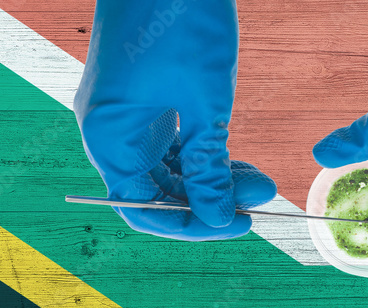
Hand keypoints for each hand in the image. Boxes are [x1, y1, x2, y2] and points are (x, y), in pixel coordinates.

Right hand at [75, 0, 276, 239]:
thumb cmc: (179, 21)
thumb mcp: (205, 105)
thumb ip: (208, 169)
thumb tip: (218, 219)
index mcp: (110, 139)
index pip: (143, 209)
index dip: (190, 225)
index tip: (235, 224)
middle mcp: (108, 132)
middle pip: (156, 192)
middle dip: (209, 200)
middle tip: (260, 199)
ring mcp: (122, 114)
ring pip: (165, 169)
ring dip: (210, 178)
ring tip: (258, 180)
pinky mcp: (139, 99)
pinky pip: (167, 143)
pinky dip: (200, 154)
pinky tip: (235, 158)